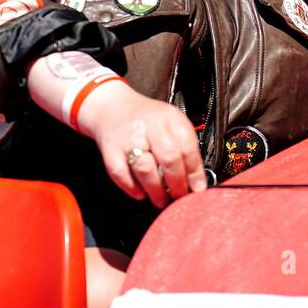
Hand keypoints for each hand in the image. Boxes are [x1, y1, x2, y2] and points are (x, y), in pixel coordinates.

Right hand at [76, 82, 205, 208]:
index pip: (188, 148)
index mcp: (169, 118)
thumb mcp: (171, 124)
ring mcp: (128, 137)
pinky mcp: (110, 149)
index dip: (195, 173)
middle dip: (177, 184)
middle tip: (179, 196)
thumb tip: (196, 181)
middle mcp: (149, 125)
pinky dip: (132, 188)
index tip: (197, 189)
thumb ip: (184, 148)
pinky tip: (141, 192)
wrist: (114, 108)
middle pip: (168, 158)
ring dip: (156, 190)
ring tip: (162, 199)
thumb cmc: (147, 120)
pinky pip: (121, 174)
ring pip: (145, 169)